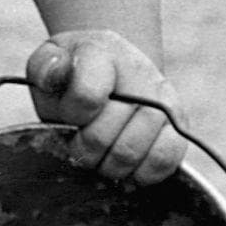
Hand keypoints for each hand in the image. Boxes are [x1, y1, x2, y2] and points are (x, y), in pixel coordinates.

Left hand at [25, 30, 181, 184]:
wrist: (114, 72)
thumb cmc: (74, 75)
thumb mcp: (49, 63)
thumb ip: (46, 67)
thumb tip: (56, 74)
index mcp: (104, 52)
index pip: (86, 97)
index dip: (71, 116)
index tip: (68, 113)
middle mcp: (140, 74)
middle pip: (103, 134)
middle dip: (83, 147)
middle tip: (80, 141)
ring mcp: (164, 101)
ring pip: (130, 152)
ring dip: (107, 164)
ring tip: (102, 153)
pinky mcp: (179, 127)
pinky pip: (164, 160)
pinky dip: (141, 172)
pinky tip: (128, 165)